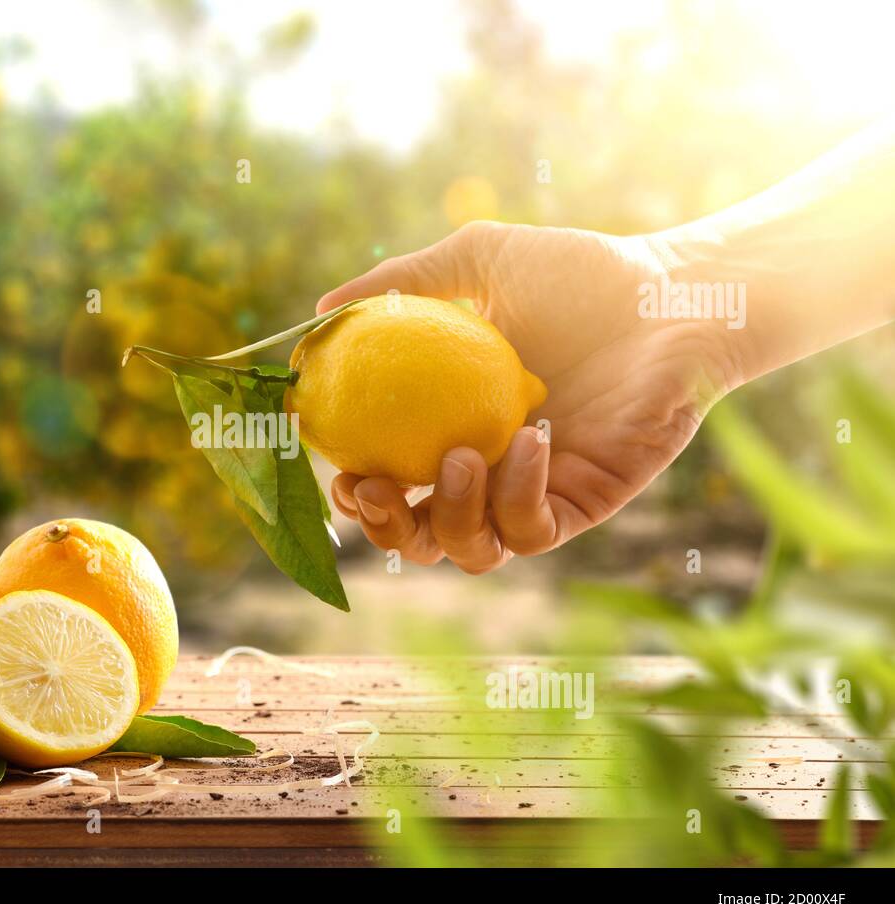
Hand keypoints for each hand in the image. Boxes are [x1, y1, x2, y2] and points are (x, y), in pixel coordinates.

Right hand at [316, 221, 745, 572]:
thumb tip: (319, 311)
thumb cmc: (580, 274)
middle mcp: (487, 471)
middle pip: (417, 536)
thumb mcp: (476, 260)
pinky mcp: (582, 505)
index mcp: (452, 427)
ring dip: (447, 518)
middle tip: (373, 488)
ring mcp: (533, 493)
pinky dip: (516, 495)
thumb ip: (398, 283)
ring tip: (456, 458)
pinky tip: (528, 440)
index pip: (390, 481)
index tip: (338, 463)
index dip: (354, 490)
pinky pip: (532, 531)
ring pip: (470, 551)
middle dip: (383, 529)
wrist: (675, 296)